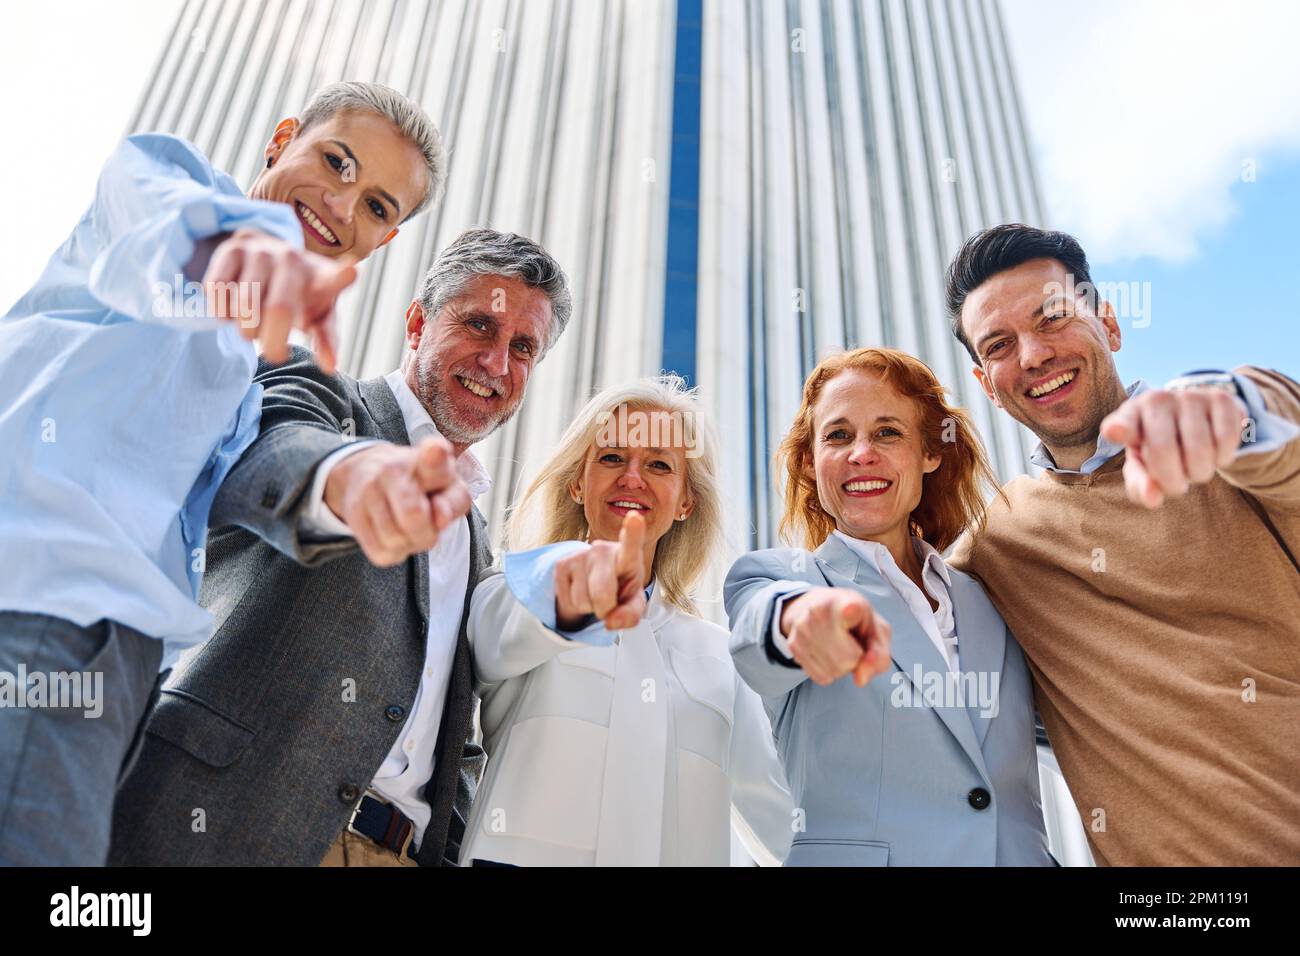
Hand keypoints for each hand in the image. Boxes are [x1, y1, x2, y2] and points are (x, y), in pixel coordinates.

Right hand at [201, 228, 356, 373]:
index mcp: (321, 277)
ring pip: (244, 306)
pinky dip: (222, 312)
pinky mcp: (232, 249)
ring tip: (253, 327)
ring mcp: (261, 251)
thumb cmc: (299, 295)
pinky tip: (233, 309)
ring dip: (245, 331)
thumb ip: (326, 340)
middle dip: (272, 344)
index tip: (352, 272)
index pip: (334, 278)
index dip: (342, 277)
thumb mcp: (318, 316)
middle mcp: (293, 258)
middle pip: (278, 310)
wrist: (267, 257)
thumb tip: (331, 367)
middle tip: (275, 353)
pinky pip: (218, 292)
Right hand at [322, 437, 470, 565]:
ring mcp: (370, 489)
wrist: (369, 473)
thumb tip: (440, 519)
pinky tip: (395, 534)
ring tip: (409, 527)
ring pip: (396, 541)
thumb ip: (454, 501)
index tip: (436, 451)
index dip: (435, 454)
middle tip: (428, 527)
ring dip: (410, 544)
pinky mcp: (354, 513)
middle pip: (413, 516)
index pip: (432, 455)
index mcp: (428, 457)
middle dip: (427, 534)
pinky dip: (394, 552)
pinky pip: (382, 552)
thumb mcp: (448, 486)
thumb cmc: (424, 485)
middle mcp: (394, 468)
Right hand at [554, 511, 647, 630]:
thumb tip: (611, 622)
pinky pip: (568, 601)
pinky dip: (576, 606)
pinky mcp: (561, 564)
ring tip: (594, 594)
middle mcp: (603, 550)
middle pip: (602, 594)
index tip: (635, 518)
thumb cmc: (620, 588)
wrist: (594, 583)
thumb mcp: (632, 603)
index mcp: (628, 556)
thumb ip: (631, 615)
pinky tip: (581, 592)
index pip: (631, 544)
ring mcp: (580, 555)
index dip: (633, 532)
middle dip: (606, 609)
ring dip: (590, 608)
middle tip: (609, 602)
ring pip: (584, 601)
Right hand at [778, 587, 891, 686]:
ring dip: (841, 666)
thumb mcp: (876, 631)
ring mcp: (803, 628)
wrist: (817, 606)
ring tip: (838, 645)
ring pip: (834, 671)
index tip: (849, 611)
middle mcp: (819, 611)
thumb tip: (860, 679)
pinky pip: (821, 677)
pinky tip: (826, 652)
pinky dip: (828, 671)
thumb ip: (879, 655)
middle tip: (851, 641)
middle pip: (848, 660)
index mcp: (846, 601)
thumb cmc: (853, 620)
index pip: (850, 610)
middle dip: (855, 658)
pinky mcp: (793, 644)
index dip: (850, 613)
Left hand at [1099, 386, 1247, 507]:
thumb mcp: (1144, 468)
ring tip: (1194, 468)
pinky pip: (1225, 438)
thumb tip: (1153, 498)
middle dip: (1172, 481)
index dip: (1118, 428)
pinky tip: (1215, 454)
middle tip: (1176, 485)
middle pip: (1162, 450)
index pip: (1121, 423)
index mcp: (1129, 416)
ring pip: (1199, 448)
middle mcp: (1156, 400)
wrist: (1196, 419)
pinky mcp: (1221, 398)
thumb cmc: (1160, 450)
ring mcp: (1189, 396)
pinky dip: (1223, 458)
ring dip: (1199, 472)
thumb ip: (1141, 486)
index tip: (1114, 432)